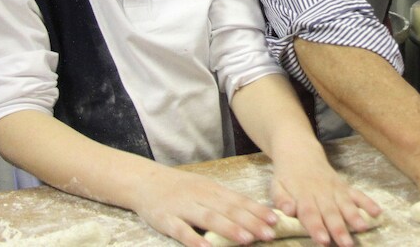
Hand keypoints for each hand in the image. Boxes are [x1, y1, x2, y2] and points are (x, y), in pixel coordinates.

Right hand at [127, 167, 277, 246]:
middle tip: (269, 233)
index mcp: (212, 189)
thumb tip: (253, 215)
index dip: (258, 211)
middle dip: (251, 222)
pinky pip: (181, 230)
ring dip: (229, 229)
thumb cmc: (180, 188)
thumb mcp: (204, 189)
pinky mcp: (166, 219)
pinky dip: (194, 239)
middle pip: (228, 209)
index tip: (275, 220)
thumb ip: (225, 201)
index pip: (239, 200)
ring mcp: (183, 207)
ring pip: (209, 218)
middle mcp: (200, 196)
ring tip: (246, 239)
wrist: (144, 180)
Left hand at [268, 150, 380, 246]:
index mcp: (302, 194)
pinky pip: (357, 194)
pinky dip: (368, 202)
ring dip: (355, 217)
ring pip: (346, 204)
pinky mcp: (344, 186)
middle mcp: (321, 192)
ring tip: (363, 228)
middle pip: (331, 212)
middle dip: (339, 229)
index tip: (323, 240)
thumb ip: (280, 199)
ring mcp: (335, 188)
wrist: (299, 151)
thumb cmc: (286, 175)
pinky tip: (377, 212)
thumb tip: (288, 211)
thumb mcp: (276, 185)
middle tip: (345, 244)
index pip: (310, 213)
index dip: (316, 227)